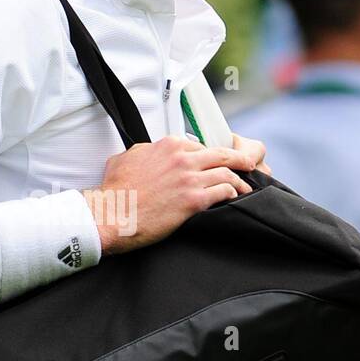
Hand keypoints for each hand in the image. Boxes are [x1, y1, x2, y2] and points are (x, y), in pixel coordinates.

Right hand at [82, 133, 265, 254]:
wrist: (111, 215)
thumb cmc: (116, 191)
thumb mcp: (126, 158)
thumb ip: (145, 150)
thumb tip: (150, 151)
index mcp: (168, 145)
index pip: (200, 145)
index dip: (211, 156)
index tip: (216, 163)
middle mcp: (182, 158)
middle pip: (222, 154)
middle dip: (240, 160)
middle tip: (248, 166)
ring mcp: (189, 178)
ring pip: (227, 172)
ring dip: (240, 180)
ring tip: (245, 187)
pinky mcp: (193, 200)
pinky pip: (224, 192)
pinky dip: (233, 194)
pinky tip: (234, 198)